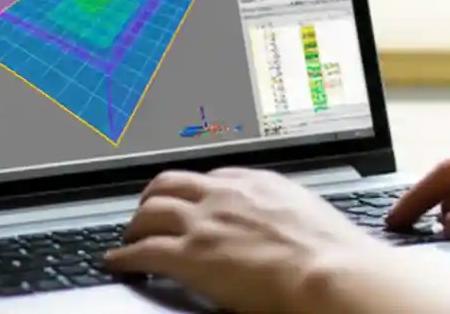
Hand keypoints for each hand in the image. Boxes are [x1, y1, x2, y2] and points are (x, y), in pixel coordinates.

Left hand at [104, 168, 388, 312]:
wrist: (328, 271)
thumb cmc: (332, 252)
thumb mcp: (309, 214)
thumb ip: (288, 212)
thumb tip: (288, 225)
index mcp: (257, 183)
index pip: (213, 179)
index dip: (195, 191)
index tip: (191, 200)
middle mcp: (225, 195)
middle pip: (171, 185)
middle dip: (154, 197)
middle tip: (148, 212)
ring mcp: (204, 224)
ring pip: (150, 211)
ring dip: (136, 224)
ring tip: (131, 237)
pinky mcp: (189, 256)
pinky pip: (143, 250)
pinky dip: (124, 255)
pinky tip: (118, 261)